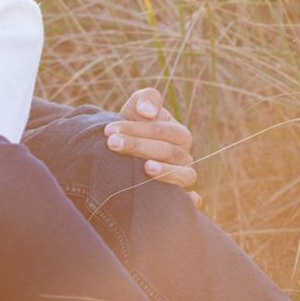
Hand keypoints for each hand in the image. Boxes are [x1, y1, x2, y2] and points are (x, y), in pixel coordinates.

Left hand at [105, 87, 201, 207]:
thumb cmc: (134, 124)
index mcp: (179, 133)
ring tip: (146, 168)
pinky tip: (186, 200)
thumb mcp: (138, 106)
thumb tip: (148, 112)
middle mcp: (184, 155)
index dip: (135, 128)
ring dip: (166, 171)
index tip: (108, 130)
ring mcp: (183, 175)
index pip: (160, 130)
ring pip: (183, 174)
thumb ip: (145, 99)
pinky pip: (190, 200)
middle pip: (167, 151)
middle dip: (138, 146)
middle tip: (112, 144)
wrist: (126, 145)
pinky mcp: (179, 194)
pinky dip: (191, 200)